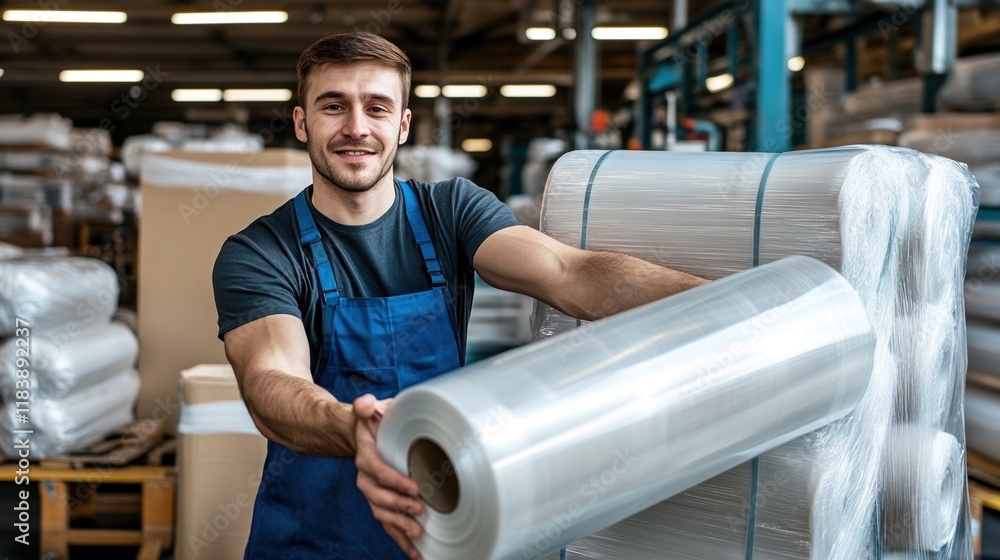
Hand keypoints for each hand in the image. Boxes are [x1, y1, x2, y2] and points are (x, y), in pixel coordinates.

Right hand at [354, 394, 424, 558]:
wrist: (367, 436)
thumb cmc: (376, 422)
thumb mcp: (373, 408)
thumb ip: (366, 405)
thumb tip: (363, 404)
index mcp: (366, 455)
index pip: (378, 470)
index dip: (395, 481)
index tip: (414, 488)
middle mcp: (365, 478)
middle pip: (378, 497)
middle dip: (399, 507)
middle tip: (420, 512)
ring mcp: (372, 493)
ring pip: (381, 513)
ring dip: (398, 527)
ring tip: (418, 534)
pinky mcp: (381, 503)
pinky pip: (387, 523)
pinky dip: (399, 539)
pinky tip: (414, 551)